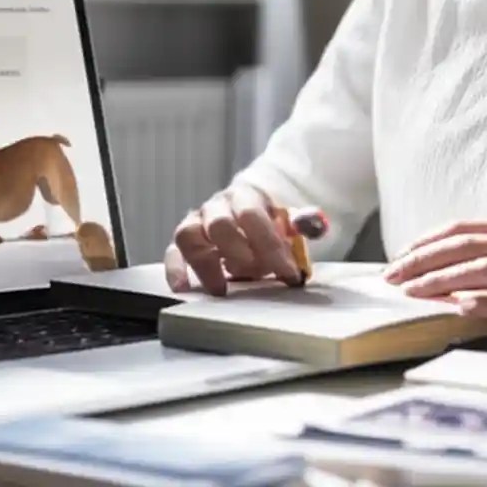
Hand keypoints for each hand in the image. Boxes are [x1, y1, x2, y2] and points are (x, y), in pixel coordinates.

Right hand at [164, 184, 302, 295]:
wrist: (249, 212)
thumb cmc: (270, 223)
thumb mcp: (291, 220)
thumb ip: (304, 222)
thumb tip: (313, 224)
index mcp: (246, 197)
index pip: (253, 216)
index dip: (269, 245)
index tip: (288, 273)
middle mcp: (217, 207)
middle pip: (219, 224)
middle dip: (238, 253)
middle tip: (254, 275)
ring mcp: (197, 222)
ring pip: (188, 235)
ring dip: (204, 264)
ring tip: (221, 288)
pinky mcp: (185, 241)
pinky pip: (173, 251)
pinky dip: (175, 269)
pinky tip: (183, 288)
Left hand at [384, 219, 486, 347]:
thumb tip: (453, 268)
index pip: (465, 228)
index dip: (427, 241)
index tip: (399, 256)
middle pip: (468, 246)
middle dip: (423, 260)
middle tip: (392, 275)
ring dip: (443, 281)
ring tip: (412, 291)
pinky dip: (486, 304)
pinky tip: (458, 308)